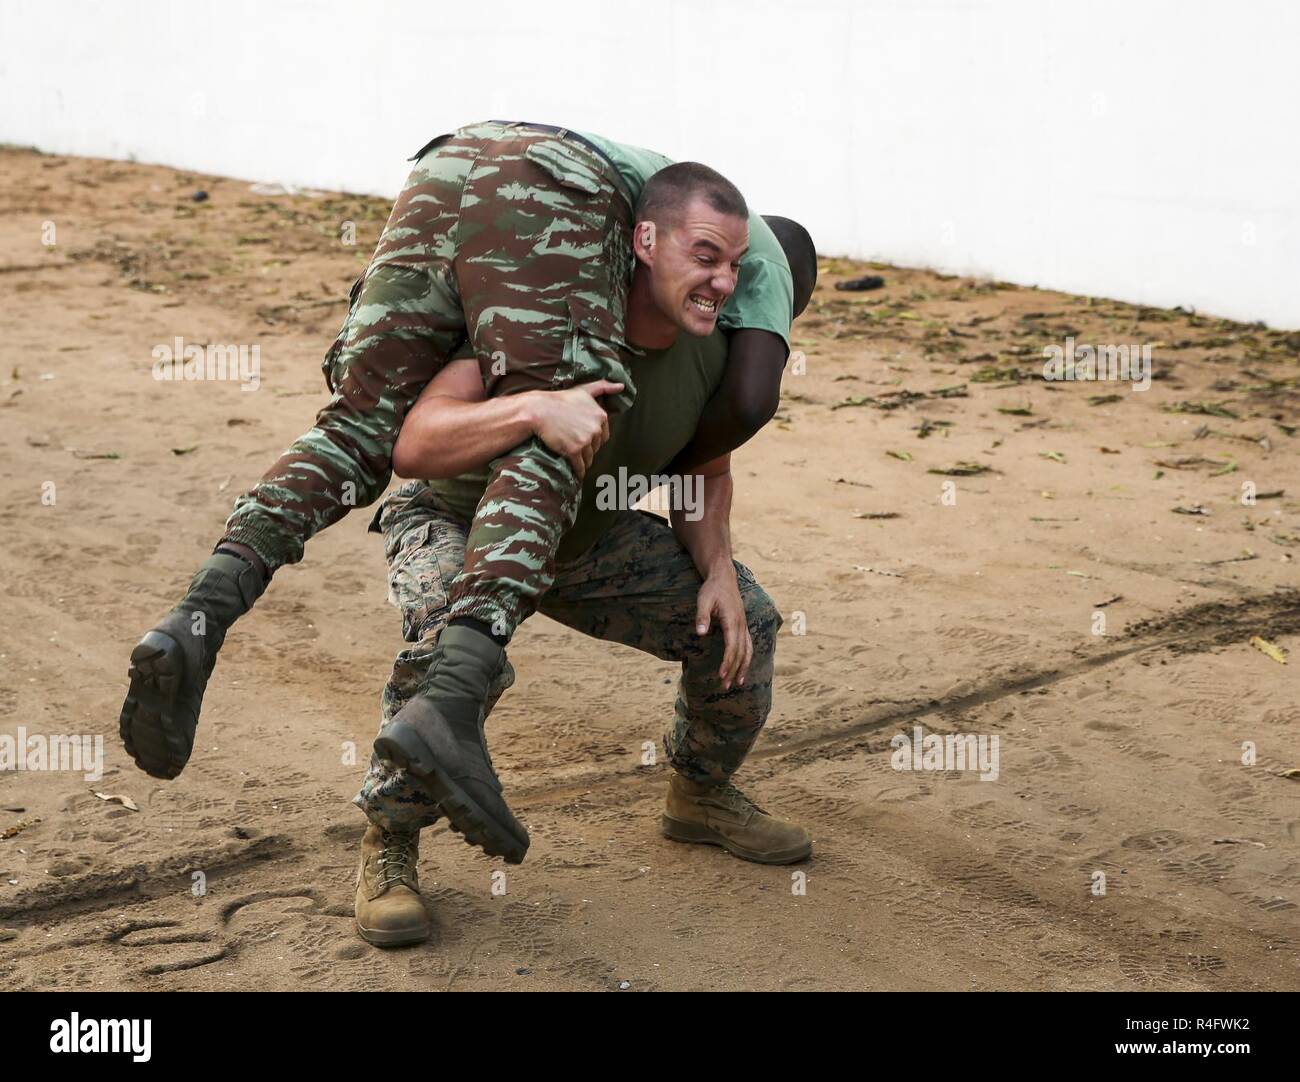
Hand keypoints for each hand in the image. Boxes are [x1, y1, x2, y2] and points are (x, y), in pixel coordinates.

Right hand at [526, 380, 623, 479]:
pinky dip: (578, 472)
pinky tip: (576, 474)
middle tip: (576, 447)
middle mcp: (596, 429)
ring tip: (574, 460)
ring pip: (589, 458)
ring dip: (583, 461)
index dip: (593, 439)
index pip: (603, 436)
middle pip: (596, 448)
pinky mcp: (574, 451)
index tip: (583, 438)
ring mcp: (585, 441)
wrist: (539, 410)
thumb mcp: (584, 390)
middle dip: (588, 449)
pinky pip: (580, 467)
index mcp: (601, 416)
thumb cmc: (560, 400)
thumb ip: (604, 386)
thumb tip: (622, 386)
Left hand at [694, 566, 751, 690]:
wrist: (723, 577)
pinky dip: (746, 658)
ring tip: (738, 682)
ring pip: (748, 650)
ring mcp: (744, 625)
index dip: (728, 662)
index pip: (732, 646)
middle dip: (733, 670)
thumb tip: (700, 633)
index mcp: (732, 620)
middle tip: (725, 686)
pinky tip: (742, 667)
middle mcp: (741, 625)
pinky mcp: (742, 625)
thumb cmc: (712, 589)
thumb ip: (702, 616)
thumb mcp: (703, 600)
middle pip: (740, 652)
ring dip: (743, 667)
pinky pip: (748, 645)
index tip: (721, 675)